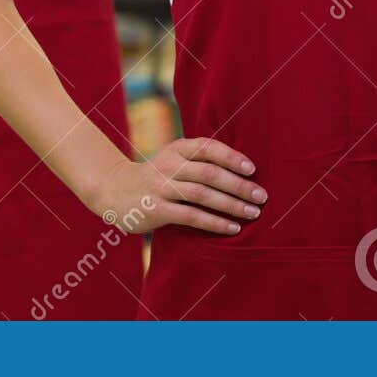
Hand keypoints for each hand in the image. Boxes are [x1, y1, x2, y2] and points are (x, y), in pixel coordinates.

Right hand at [91, 137, 265, 235]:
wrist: (114, 190)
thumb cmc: (157, 176)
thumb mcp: (175, 159)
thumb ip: (200, 161)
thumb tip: (243, 170)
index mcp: (178, 149)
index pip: (209, 148)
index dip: (232, 157)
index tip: (253, 169)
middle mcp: (170, 165)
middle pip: (210, 173)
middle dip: (239, 185)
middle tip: (262, 196)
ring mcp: (161, 187)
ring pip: (202, 195)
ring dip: (231, 205)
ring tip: (253, 213)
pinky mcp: (156, 210)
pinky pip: (190, 216)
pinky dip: (214, 222)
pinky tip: (231, 228)